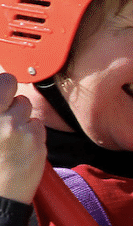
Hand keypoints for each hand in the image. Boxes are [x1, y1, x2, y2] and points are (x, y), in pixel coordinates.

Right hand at [0, 74, 45, 205]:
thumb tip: (4, 90)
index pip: (3, 80)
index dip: (3, 84)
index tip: (3, 92)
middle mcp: (0, 119)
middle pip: (11, 84)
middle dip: (10, 94)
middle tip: (6, 110)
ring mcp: (17, 128)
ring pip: (25, 106)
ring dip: (20, 116)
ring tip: (10, 135)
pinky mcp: (35, 140)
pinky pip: (37, 125)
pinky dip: (32, 132)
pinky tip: (21, 146)